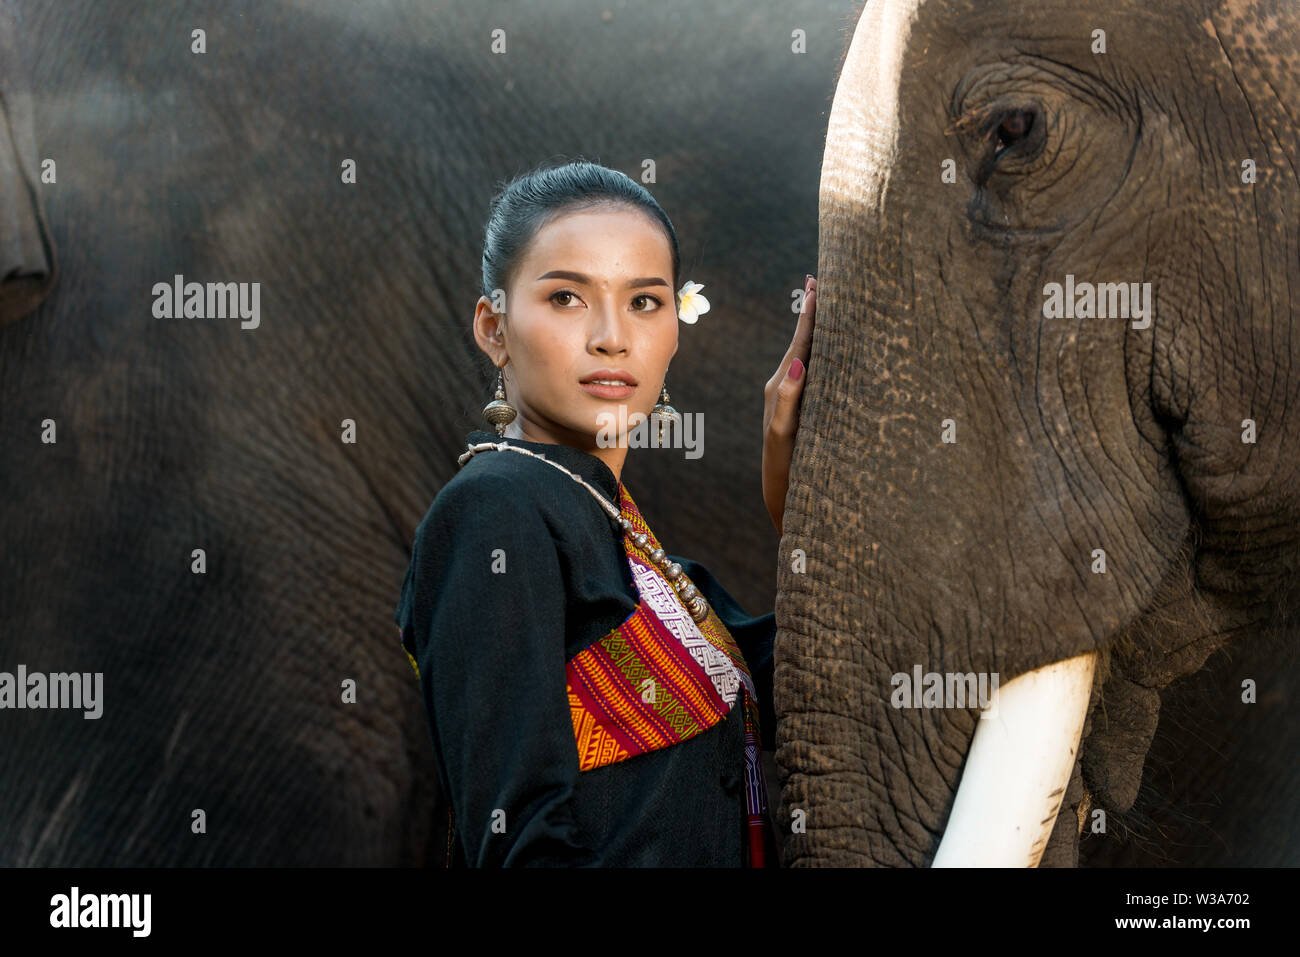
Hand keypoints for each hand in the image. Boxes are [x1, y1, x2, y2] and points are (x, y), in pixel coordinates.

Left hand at [762, 274, 815, 535]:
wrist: (782, 493)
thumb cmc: (784, 466)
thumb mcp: (783, 432)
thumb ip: (787, 399)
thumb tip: (797, 362)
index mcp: (782, 385)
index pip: (800, 341)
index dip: (810, 313)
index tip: (816, 283)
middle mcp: (788, 384)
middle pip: (804, 339)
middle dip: (813, 310)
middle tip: (819, 279)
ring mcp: (796, 394)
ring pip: (810, 352)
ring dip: (817, 326)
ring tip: (824, 299)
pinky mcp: (805, 405)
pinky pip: (816, 369)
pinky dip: (822, 350)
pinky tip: (831, 341)